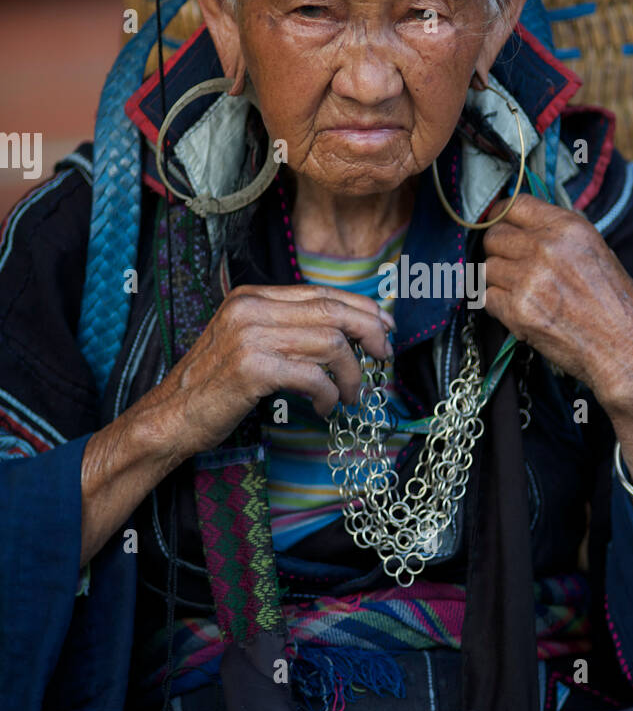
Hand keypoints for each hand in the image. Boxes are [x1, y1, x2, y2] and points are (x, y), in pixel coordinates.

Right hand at [79, 285, 392, 564]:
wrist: (171, 416)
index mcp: (252, 296)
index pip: (321, 293)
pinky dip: (329, 394)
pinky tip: (325, 407)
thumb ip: (285, 329)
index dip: (361, 309)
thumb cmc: (212, 386)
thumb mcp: (246, 342)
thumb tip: (342, 332)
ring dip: (350, 373)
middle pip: (333, 311)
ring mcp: (250, 336)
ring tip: (349, 394)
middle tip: (382, 357)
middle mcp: (251, 308)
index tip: (384, 327)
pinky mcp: (252, 368)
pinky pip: (312, 375)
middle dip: (368, 333)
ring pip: (330, 342)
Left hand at [482, 194, 632, 498]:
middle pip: (494, 236)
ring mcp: (529, 279)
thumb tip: (526, 228)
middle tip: (511, 265)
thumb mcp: (598, 252)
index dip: (501, 215)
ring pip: (487, 268)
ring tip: (520, 292)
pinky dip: (497, 304)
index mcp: (569, 228)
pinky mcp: (518, 311)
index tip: (498, 223)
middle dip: (498, 250)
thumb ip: (560, 237)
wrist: (626, 351)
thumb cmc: (620, 306)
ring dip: (497, 280)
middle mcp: (546, 248)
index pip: (514, 204)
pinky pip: (487, 298)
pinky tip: (518, 310)